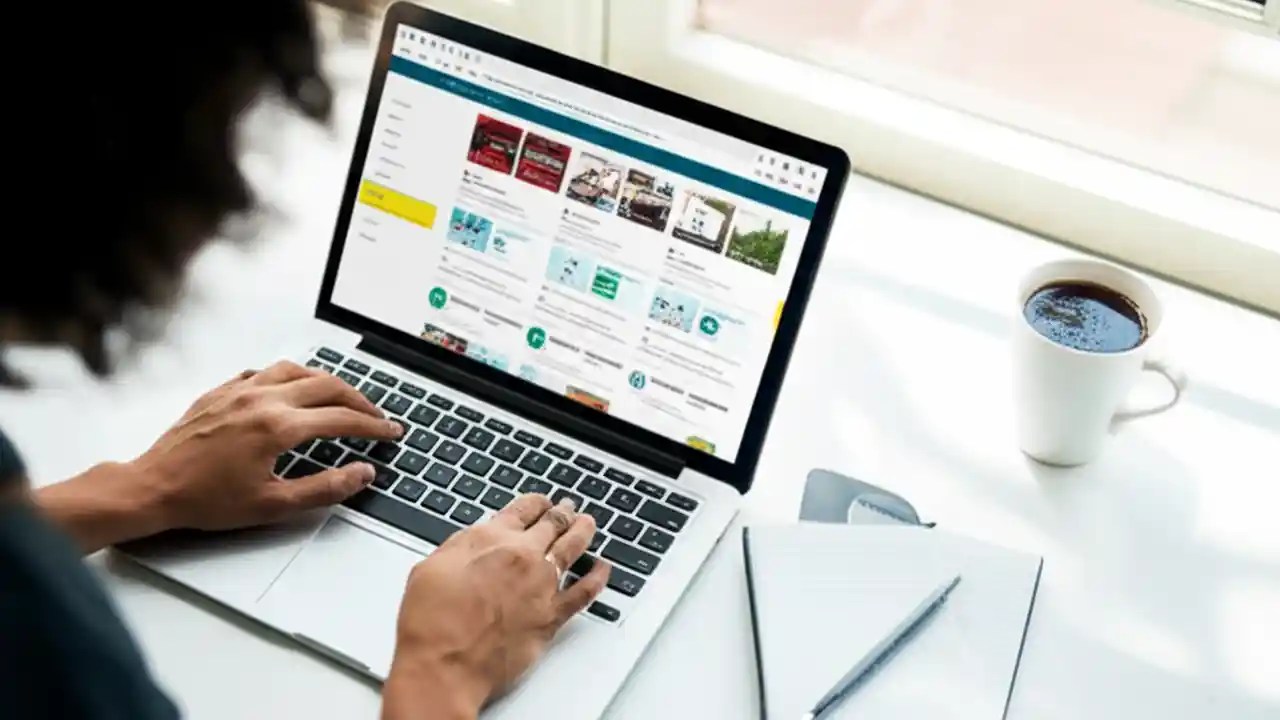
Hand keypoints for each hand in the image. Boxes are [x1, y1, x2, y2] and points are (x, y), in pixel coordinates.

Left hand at [36, 360, 402, 551]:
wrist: (152, 488)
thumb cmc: (206, 501)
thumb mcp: (273, 505)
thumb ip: (325, 488)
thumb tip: (362, 474)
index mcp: (278, 427)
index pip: (342, 420)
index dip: (373, 427)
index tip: (390, 432)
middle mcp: (262, 400)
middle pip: (327, 385)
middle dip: (359, 400)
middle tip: (375, 416)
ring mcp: (239, 391)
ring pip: (296, 370)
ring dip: (325, 381)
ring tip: (340, 397)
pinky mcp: (220, 392)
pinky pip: (263, 372)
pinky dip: (287, 378)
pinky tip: (290, 390)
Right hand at [381, 496, 610, 719]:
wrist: (445, 664)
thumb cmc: (431, 621)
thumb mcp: (432, 565)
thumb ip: (461, 546)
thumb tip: (477, 538)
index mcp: (491, 538)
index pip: (523, 508)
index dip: (536, 502)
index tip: (542, 501)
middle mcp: (522, 555)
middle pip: (553, 523)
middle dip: (563, 512)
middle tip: (569, 508)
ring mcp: (542, 584)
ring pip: (573, 547)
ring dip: (583, 531)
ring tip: (588, 523)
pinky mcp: (552, 616)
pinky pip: (585, 591)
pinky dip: (597, 577)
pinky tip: (602, 568)